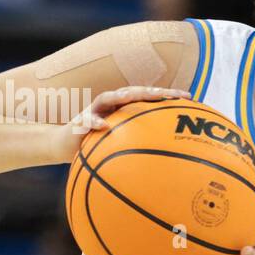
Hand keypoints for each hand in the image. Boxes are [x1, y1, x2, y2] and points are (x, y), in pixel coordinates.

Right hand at [52, 85, 191, 162]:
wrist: (64, 144)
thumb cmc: (97, 145)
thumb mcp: (121, 146)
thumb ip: (140, 146)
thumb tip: (171, 162)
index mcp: (124, 109)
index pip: (149, 98)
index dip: (169, 96)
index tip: (190, 97)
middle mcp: (112, 105)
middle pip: (134, 92)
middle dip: (152, 92)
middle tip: (170, 95)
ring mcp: (95, 110)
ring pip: (110, 98)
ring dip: (124, 96)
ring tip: (136, 96)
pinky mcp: (80, 121)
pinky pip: (87, 120)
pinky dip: (94, 121)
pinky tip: (103, 125)